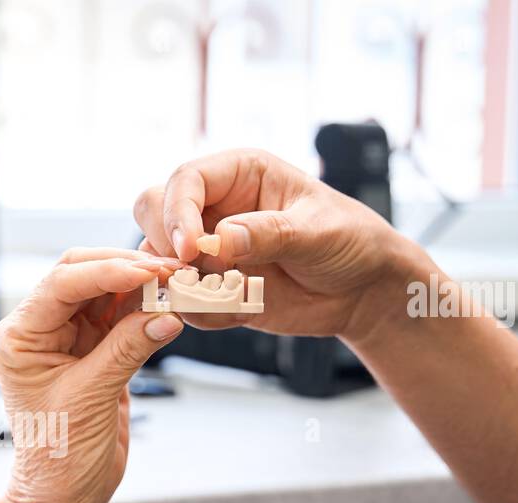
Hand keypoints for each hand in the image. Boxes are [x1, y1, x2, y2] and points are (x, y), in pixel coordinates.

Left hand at [0, 247, 184, 502]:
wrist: (64, 494)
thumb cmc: (59, 455)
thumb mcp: (91, 397)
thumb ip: (127, 350)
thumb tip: (167, 314)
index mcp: (19, 337)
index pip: (61, 284)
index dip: (106, 271)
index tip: (147, 270)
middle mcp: (39, 331)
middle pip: (81, 276)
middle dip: (125, 269)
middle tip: (169, 270)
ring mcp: (67, 339)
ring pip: (105, 292)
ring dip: (140, 286)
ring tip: (177, 283)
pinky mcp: (93, 351)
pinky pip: (121, 318)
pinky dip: (145, 309)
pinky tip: (170, 304)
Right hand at [133, 148, 426, 337]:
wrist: (364, 291)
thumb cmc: (351, 241)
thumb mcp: (318, 231)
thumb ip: (269, 233)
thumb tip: (221, 239)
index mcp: (240, 175)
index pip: (186, 181)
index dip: (178, 213)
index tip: (191, 249)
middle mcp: (217, 208)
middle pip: (153, 211)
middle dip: (163, 244)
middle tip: (189, 272)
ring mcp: (211, 250)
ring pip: (159, 260)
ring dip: (175, 283)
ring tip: (217, 298)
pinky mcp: (214, 287)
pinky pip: (184, 301)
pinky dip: (200, 312)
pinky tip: (239, 312)